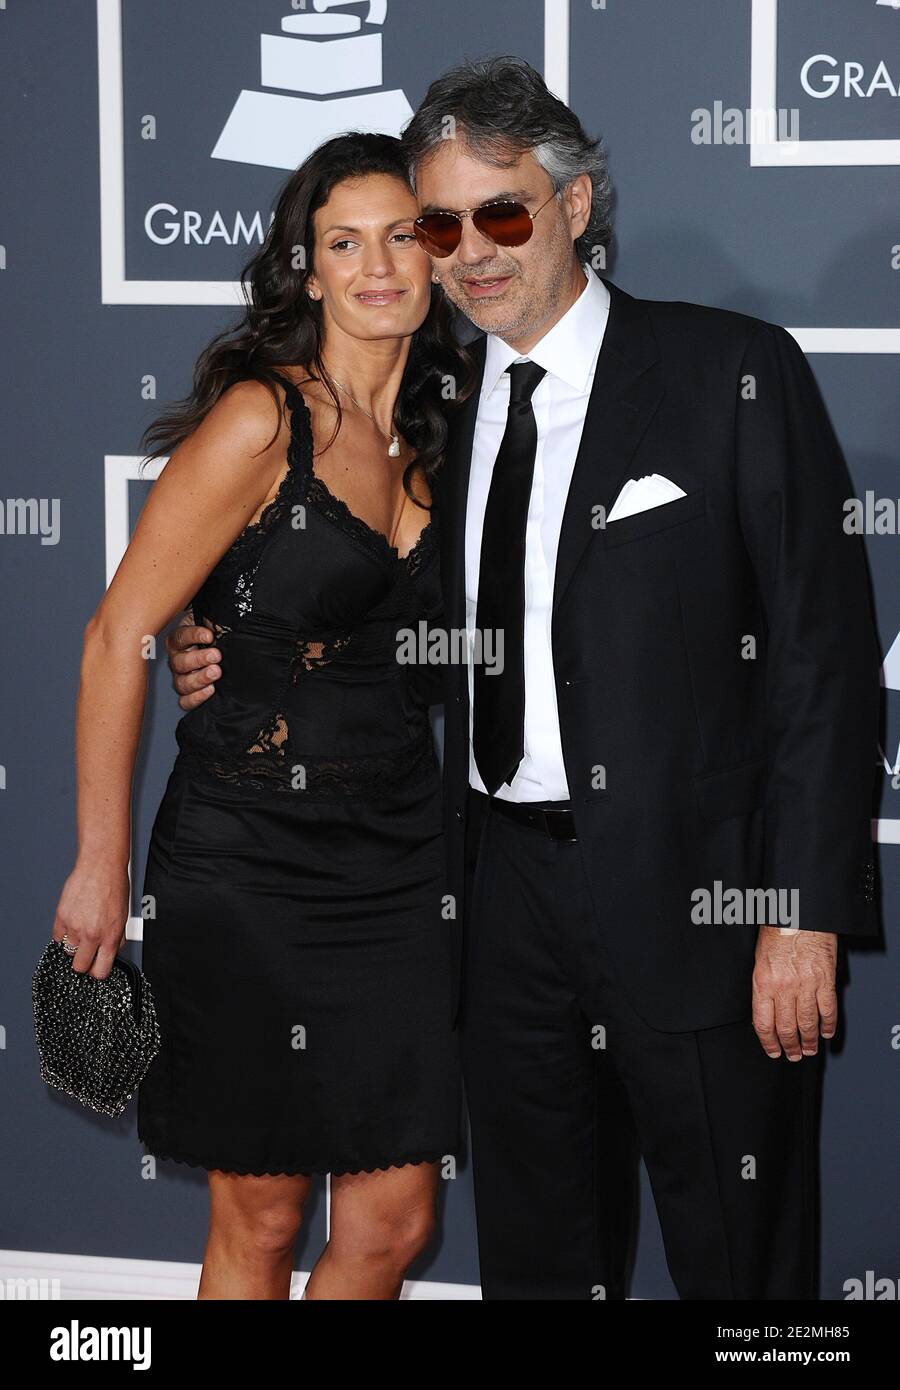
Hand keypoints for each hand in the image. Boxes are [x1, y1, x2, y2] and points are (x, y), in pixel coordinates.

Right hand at [52, 860, 130, 979]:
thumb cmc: (114, 888)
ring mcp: (74, 927)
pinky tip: (73, 923)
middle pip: (80, 967)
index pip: (100, 971)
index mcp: (110, 937)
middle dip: (83, 963)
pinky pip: (57, 937)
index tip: (96, 968)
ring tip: (82, 931)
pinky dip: (63, 934)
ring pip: (68, 952)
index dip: (98, 972)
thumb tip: (110, 953)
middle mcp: (91, 935)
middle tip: (87, 953)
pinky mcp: (61, 917)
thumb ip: (116, 938)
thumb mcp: (123, 917)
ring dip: (73, 945)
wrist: (100, 867)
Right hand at [166, 613, 221, 710]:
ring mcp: (182, 679)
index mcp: (181, 641)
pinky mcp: (189, 696)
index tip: (210, 636)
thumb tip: (219, 614)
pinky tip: (211, 690)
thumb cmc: (222, 638)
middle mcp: (178, 660)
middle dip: (198, 659)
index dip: (193, 636)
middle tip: (216, 656)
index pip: (179, 637)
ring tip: (216, 672)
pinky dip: (196, 698)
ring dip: (199, 678)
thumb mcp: (217, 624)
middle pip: (178, 662)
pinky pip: (185, 702)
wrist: (233, 654)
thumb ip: (213, 619)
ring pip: (181, 683)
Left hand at [752, 927, 836, 1060]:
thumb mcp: (759, 958)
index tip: (773, 1051)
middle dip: (790, 1046)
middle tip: (794, 1055)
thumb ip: (763, 985)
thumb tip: (766, 1008)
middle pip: (786, 1028)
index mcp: (763, 982)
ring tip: (810, 1049)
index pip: (763, 1023)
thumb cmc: (777, 930)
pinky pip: (827, 1010)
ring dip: (809, 1041)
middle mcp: (783, 987)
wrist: (799, 913)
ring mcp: (806, 985)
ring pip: (807, 1023)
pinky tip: (827, 1033)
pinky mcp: (825, 980)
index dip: (768, 1042)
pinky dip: (828, 1025)